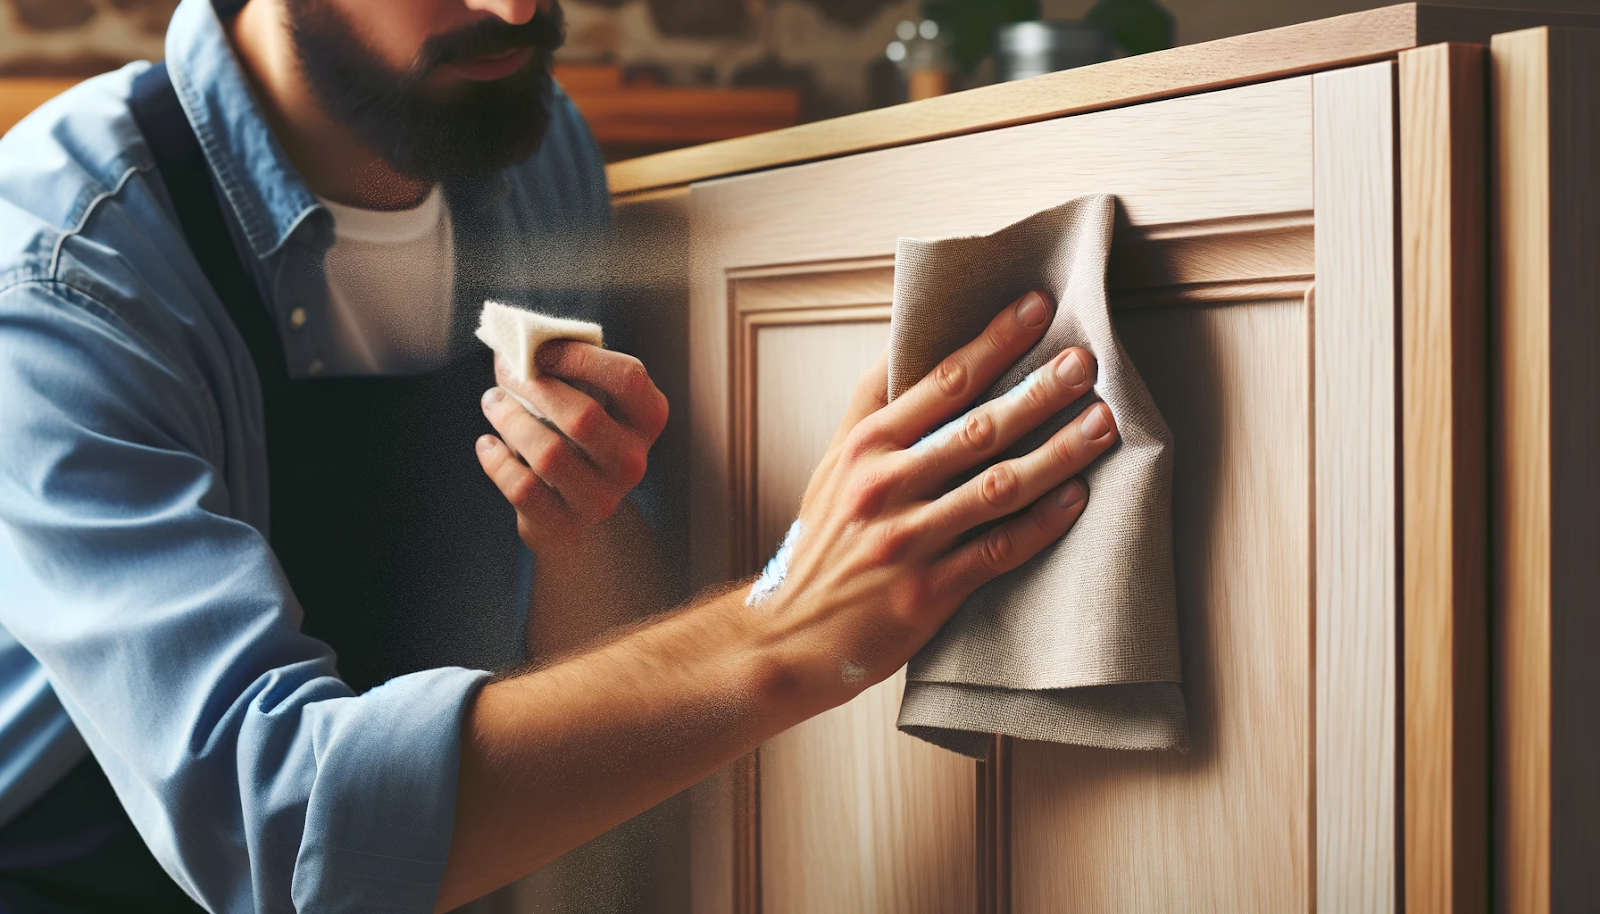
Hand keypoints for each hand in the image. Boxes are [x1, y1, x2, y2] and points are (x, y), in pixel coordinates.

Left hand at [476, 343, 668, 552]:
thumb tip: (513, 341)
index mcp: (647, 419)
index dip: (581, 356)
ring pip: (548, 453)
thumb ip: (562, 369)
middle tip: (505, 371)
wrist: (574, 512)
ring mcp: (602, 497)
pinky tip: (487, 443)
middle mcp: (632, 461)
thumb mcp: (585, 400)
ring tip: (492, 402)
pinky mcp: (565, 524)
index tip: (541, 349)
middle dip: (533, 386)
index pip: (628, 377)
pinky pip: (522, 488)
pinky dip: (496, 460)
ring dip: (510, 419)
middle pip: (583, 416)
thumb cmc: (576, 438)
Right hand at [751, 290, 1117, 710]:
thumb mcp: (833, 467)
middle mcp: (885, 486)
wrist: (787, 638)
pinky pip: (997, 551)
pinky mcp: (927, 592)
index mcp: (865, 447)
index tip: (1036, 309)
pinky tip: (1077, 499)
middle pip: (977, 428)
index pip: (940, 381)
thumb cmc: (823, 545)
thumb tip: (911, 346)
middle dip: (1039, 391)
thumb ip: (874, 411)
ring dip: (1057, 453)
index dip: (992, 341)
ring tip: (1101, 424)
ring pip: (997, 487)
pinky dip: (1041, 524)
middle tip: (1086, 363)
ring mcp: (907, 540)